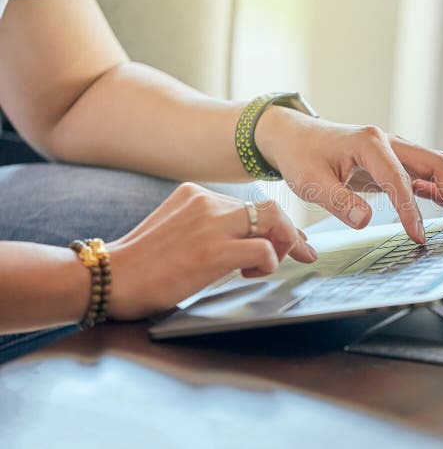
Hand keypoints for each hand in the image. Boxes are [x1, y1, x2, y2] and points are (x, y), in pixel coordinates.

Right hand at [105, 183, 316, 319]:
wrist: (110, 278)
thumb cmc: (144, 264)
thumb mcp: (178, 230)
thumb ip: (211, 227)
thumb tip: (254, 240)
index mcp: (197, 194)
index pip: (251, 204)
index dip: (277, 225)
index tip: (293, 241)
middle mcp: (206, 202)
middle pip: (270, 209)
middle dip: (292, 234)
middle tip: (302, 254)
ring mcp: (210, 224)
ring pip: (274, 221)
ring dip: (283, 246)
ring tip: (265, 267)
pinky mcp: (213, 250)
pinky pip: (264, 248)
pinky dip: (269, 263)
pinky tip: (250, 274)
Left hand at [256, 107, 442, 243]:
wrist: (298, 137)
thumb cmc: (303, 157)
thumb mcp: (310, 182)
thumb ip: (337, 201)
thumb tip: (364, 221)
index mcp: (370, 143)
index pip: (401, 179)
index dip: (411, 210)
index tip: (417, 237)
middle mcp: (392, 141)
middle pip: (439, 162)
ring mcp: (399, 149)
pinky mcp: (399, 161)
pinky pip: (431, 172)